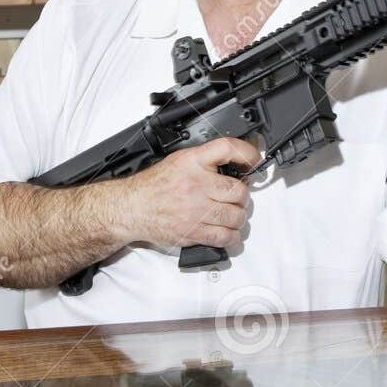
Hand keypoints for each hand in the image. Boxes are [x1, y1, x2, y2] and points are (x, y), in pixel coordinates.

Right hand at [112, 136, 260, 252]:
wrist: (131, 208)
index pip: (227, 149)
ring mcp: (195, 210)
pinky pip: (225, 236)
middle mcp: (195, 185)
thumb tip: (235, 167)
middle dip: (242, 195)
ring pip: (236, 215)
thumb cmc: (154, 186)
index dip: (247, 153)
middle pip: (239, 190)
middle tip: (237, 196)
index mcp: (191, 162)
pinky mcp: (193, 232)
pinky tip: (228, 231)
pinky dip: (232, 236)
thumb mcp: (179, 161)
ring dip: (238, 216)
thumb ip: (205, 162)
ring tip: (231, 214)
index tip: (255, 160)